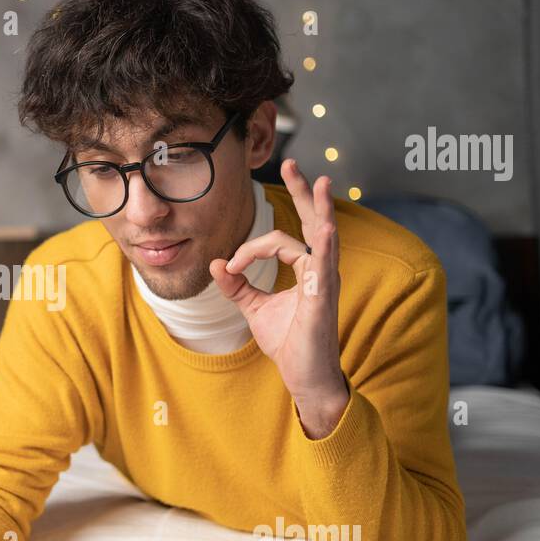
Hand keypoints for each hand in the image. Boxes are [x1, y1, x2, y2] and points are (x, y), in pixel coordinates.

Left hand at [209, 159, 348, 436]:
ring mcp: (324, 282)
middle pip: (312, 222)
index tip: (230, 267)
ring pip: (320, 237)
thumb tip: (214, 262)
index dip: (249, 249)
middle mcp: (319, 270)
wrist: (304, 377)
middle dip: (303, 192)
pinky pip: (324, 267)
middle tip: (291, 163)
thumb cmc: (288, 342)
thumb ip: (236, 285)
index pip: (279, 241)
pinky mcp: (322, 299)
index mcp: (305, 269)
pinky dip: (324, 246)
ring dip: (318, 208)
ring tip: (319, 181)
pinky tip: (325, 229)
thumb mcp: (254, 308)